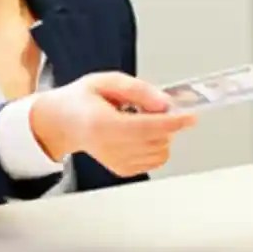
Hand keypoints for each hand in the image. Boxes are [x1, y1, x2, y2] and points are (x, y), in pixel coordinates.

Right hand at [29, 72, 196, 176]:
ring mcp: (115, 162)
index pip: (145, 127)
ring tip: (142, 120)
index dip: (172, 122)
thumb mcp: (107, 81)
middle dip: (168, 125)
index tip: (189, 116)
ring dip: (163, 136)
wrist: (62, 122)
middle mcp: (108, 147)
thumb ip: (138, 90)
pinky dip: (156, 147)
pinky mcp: (121, 170)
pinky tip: (140, 134)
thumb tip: (165, 103)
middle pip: (156, 141)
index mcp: (102, 123)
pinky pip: (153, 161)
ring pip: (159, 154)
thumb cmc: (82, 100)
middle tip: (157, 108)